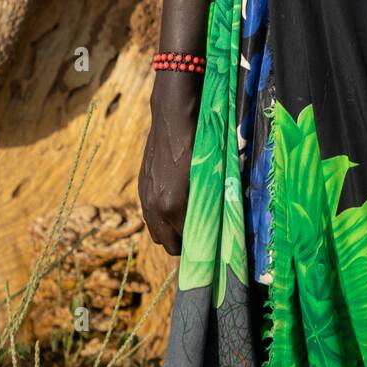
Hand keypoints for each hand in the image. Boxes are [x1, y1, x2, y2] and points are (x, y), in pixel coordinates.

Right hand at [138, 72, 201, 255]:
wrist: (173, 119)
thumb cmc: (200, 145)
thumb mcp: (211, 177)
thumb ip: (211, 204)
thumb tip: (223, 224)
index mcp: (172, 206)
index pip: (184, 244)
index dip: (198, 247)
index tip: (210, 243)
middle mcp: (154, 206)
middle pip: (168, 244)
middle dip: (184, 242)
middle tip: (200, 232)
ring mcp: (145, 197)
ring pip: (156, 231)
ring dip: (170, 230)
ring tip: (187, 220)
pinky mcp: (142, 186)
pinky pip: (149, 215)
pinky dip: (161, 216)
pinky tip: (174, 204)